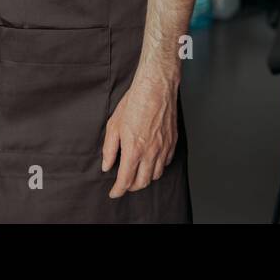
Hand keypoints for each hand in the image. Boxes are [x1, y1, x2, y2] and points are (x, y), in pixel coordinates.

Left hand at [102, 70, 178, 197]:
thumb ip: (109, 149)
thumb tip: (107, 165)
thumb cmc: (134, 103)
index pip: (125, 180)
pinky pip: (166, 162)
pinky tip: (152, 160)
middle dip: (131, 187)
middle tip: (124, 183)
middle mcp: (150, 153)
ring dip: (145, 178)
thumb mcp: (114, 125)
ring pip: (156, 174)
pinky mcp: (172, 142)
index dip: (118, 190)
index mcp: (133, 150)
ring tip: (137, 172)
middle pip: (142, 182)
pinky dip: (158, 166)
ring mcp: (163, 148)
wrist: (156, 88)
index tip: (114, 192)